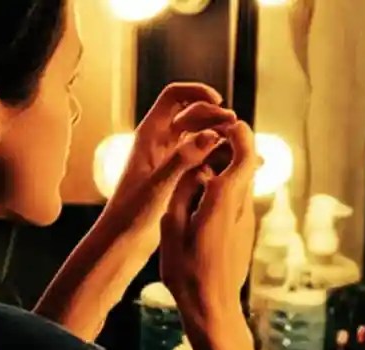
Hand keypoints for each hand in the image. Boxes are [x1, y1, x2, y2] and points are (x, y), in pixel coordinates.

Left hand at [100, 83, 237, 248]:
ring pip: (198, 136)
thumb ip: (184, 159)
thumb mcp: (160, 186)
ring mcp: (167, 159)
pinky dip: (218, 157)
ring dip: (220, 137)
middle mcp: (158, 142)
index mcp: (149, 135)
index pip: (173, 96)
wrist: (121, 242)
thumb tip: (211, 135)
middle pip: (191, 113)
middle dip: (215, 116)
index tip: (220, 104)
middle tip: (237, 130)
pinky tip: (237, 167)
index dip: (197, 93)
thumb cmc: (132, 215)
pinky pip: (200, 158)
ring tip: (244, 149)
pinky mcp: (175, 177)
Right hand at [159, 121, 259, 329]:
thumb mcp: (172, 226)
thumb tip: (196, 165)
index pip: (245, 151)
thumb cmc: (187, 271)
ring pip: (242, 180)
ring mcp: (246, 220)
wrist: (212, 308)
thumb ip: (184, 189)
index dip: (236, 132)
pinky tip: (199, 198)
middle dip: (228, 146)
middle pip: (246, 162)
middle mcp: (242, 206)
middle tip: (202, 140)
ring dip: (224, 168)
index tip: (218, 124)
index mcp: (224, 200)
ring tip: (195, 170)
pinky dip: (223, 188)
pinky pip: (237, 198)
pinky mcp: (244, 231)